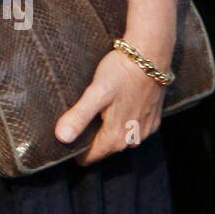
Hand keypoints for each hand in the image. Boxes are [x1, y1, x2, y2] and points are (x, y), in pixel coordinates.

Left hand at [56, 47, 166, 165]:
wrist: (151, 56)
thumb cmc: (121, 72)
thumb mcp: (96, 93)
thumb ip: (79, 116)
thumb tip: (62, 138)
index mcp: (116, 137)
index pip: (89, 157)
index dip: (75, 149)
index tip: (65, 135)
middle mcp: (132, 140)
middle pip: (103, 149)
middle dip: (90, 139)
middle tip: (77, 117)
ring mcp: (144, 131)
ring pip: (118, 140)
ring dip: (106, 131)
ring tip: (94, 111)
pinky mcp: (152, 121)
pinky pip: (131, 130)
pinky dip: (122, 123)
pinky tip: (115, 107)